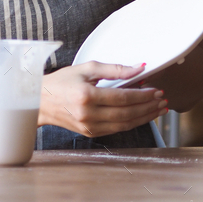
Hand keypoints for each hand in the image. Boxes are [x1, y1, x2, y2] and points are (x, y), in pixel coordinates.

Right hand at [38, 62, 167, 137]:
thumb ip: (114, 69)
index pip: (123, 98)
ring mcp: (89, 126)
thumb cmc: (62, 81)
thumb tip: (139, 68)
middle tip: (162, 100)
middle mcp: (88, 114)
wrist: (40, 100)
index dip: (143, 95)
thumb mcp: (87, 68)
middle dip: (148, 107)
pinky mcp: (90, 133)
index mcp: (87, 96)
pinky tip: (141, 115)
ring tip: (158, 110)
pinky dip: (131, 123)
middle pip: (127, 113)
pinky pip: (116, 129)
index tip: (156, 90)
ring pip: (124, 125)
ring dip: (144, 117)